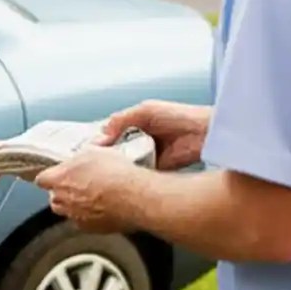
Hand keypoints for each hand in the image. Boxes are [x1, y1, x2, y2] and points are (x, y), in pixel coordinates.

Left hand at [35, 147, 139, 233]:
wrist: (133, 196)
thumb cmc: (114, 172)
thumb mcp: (95, 151)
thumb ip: (82, 154)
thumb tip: (84, 152)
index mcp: (59, 180)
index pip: (41, 180)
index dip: (50, 177)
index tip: (56, 174)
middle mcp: (63, 201)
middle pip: (54, 198)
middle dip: (62, 193)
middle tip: (78, 184)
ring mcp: (77, 217)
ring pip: (69, 212)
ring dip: (76, 206)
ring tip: (93, 197)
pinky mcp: (92, 229)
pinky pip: (86, 223)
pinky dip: (91, 217)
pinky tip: (104, 208)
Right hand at [94, 100, 209, 170]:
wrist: (204, 134)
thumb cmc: (180, 116)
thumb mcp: (146, 111)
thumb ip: (122, 119)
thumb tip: (101, 133)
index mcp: (134, 123)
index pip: (109, 133)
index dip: (98, 141)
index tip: (86, 150)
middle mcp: (138, 140)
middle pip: (114, 151)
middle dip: (105, 156)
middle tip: (92, 164)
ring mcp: (146, 155)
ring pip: (124, 163)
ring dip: (117, 167)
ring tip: (104, 172)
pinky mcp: (155, 169)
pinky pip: (138, 174)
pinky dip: (131, 176)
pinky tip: (122, 179)